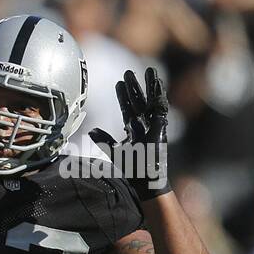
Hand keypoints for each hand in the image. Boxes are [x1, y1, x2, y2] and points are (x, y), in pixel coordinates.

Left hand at [87, 68, 170, 203]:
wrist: (145, 183)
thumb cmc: (132, 171)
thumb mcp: (114, 153)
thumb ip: (105, 141)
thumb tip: (91, 131)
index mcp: (134, 132)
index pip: (127, 109)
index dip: (123, 97)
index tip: (118, 83)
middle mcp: (145, 127)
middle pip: (138, 103)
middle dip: (134, 88)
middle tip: (128, 72)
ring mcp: (154, 127)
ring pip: (151, 102)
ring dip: (150, 86)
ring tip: (148, 70)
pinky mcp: (161, 129)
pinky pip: (161, 109)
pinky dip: (160, 96)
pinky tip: (157, 83)